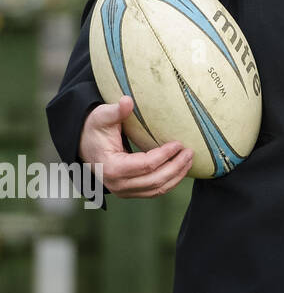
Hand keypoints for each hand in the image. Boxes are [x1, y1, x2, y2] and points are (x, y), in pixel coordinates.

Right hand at [78, 95, 192, 196]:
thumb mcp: (102, 117)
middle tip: (190, 152)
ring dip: (177, 176)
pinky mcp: (130, 192)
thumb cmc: (95, 129)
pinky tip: (181, 168)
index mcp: (111, 167)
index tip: (178, 143)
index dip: (165, 155)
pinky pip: (154, 191)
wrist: (84, 145)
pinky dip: (170, 181)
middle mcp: (117, 184)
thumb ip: (115, 110)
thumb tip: (127, 100)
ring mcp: (123, 191)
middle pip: (155, 180)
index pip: (145, 165)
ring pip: (157, 189)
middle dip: (176, 166)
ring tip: (190, 159)